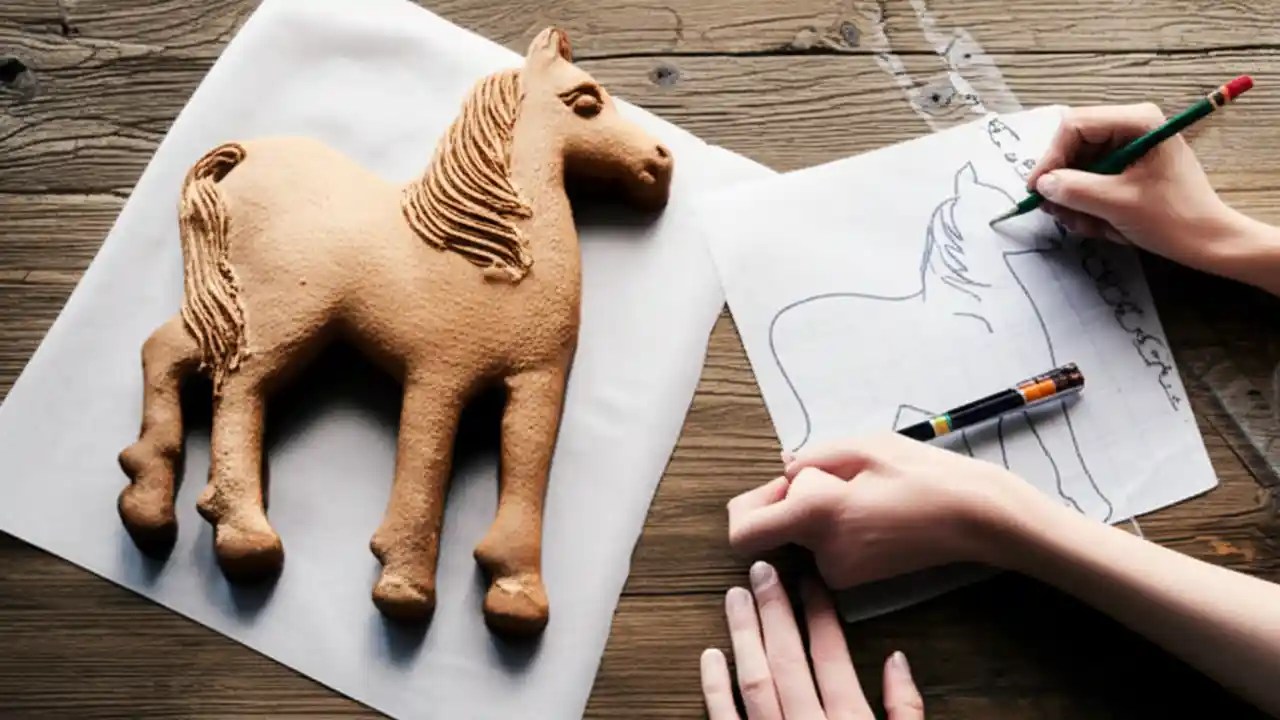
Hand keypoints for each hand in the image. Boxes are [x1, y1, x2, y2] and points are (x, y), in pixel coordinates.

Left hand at [700, 562, 922, 718]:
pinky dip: (715, 687)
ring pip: (755, 680)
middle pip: (788, 659)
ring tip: (736, 596)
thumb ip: (905, 709)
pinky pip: (724, 719)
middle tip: (762, 571)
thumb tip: (898, 660)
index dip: (820, 613)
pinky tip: (712, 655)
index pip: (831, 656)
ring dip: (745, 634)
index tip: (809, 580)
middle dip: (775, 610)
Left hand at [728, 433, 1038, 588]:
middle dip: (790, 499)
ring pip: (801, 535)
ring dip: (816, 511)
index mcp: (817, 514)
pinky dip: (834, 526)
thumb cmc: (924, 474)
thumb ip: (810, 459)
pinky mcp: (855, 579)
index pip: (743, 532)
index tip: (778, 485)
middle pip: (774, 528)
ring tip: (863, 491)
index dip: (749, 506)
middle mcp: (821, 551)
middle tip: (833, 476)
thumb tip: (783, 471)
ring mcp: (840, 571)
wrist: (976, 517)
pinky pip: (823, 547)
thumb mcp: (862, 447)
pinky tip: (872, 509)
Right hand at [1026, 103, 1246, 272]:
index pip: (1075, 126)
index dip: (1050, 158)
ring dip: (1074, 199)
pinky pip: (1090, 180)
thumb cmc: (1173, 219)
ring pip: (1077, 166)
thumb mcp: (1117, 204)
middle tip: (1057, 212)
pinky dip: (1086, 203)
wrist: (1207, 241)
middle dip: (1063, 182)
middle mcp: (1131, 126)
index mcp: (1137, 121)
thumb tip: (1043, 185)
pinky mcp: (1126, 167)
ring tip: (1086, 225)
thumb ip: (1075, 191)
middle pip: (1073, 146)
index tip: (1037, 190)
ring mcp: (1128, 147)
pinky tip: (1097, 223)